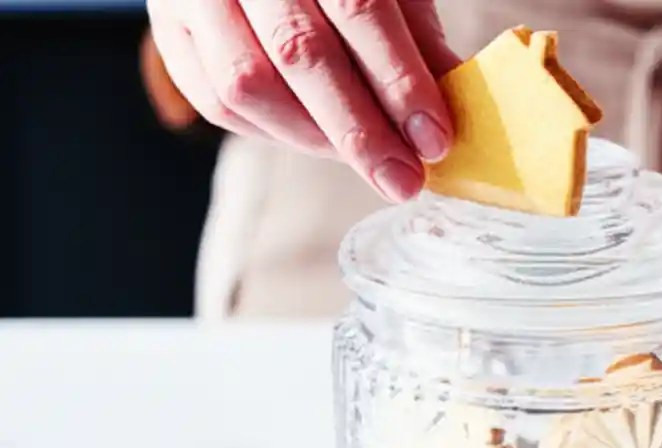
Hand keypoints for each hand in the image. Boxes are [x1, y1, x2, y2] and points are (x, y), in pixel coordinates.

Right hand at [147, 0, 460, 202]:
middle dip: (360, 130)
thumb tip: (453, 109)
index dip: (399, 81)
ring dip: (315, 139)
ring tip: (367, 163)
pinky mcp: (169, 31)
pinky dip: (273, 134)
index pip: (358, 7)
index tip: (434, 139)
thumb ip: (416, 39)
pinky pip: (215, 102)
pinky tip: (318, 143)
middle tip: (404, 178)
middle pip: (298, 53)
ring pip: (246, 85)